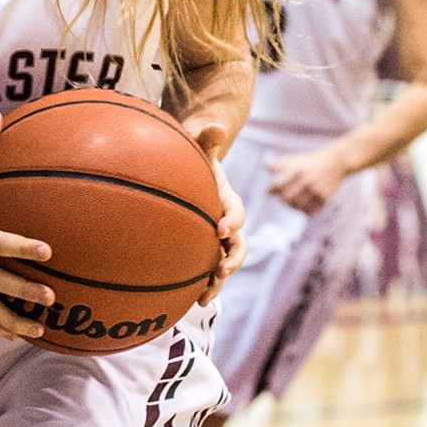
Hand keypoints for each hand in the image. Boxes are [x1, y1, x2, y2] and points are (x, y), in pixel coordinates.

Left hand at [189, 124, 246, 304]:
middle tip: (221, 270)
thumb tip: (215, 125)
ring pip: (224, 264)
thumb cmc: (194, 162)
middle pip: (237, 245)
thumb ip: (207, 139)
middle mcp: (227, 223)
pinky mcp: (204, 251)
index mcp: (227, 201)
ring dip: (217, 281)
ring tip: (204, 297)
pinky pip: (207, 271)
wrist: (191, 176)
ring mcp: (216, 241)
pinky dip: (203, 286)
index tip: (220, 228)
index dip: (232, 220)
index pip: (235, 212)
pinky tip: (189, 302)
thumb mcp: (200, 148)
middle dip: (232, 259)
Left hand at [266, 145, 350, 215]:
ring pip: (297, 206)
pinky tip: (302, 207)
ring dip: (292, 206)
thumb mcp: (295, 159)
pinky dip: (304, 211)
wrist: (335, 163)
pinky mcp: (324, 197)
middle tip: (282, 198)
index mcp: (297, 170)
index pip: (278, 185)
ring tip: (291, 203)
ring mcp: (316, 190)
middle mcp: (306, 181)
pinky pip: (310, 211)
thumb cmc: (311, 162)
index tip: (268, 193)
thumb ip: (279, 164)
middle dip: (282, 199)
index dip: (271, 191)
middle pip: (286, 198)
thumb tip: (266, 167)